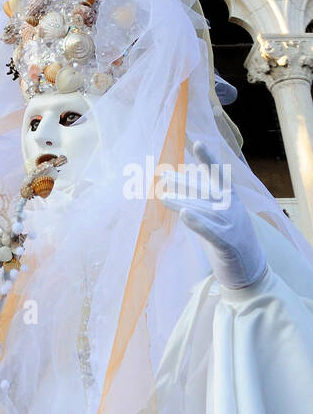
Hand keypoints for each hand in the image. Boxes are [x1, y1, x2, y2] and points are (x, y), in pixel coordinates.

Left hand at [159, 140, 267, 289]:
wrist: (250, 270)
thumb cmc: (230, 238)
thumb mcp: (218, 214)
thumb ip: (204, 198)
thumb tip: (185, 178)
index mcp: (231, 199)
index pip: (219, 175)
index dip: (208, 159)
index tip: (197, 143)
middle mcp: (233, 208)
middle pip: (204, 193)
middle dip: (183, 184)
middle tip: (163, 177)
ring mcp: (231, 225)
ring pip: (203, 210)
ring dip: (182, 203)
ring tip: (163, 197)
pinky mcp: (228, 243)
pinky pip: (210, 231)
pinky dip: (197, 222)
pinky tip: (184, 215)